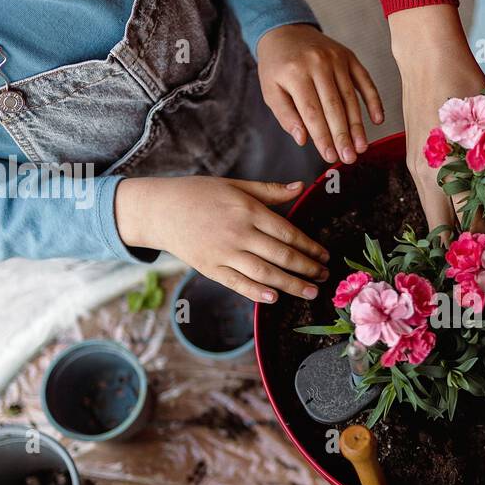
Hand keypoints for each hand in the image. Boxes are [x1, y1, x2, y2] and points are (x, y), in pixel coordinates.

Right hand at [114, 176, 328, 301]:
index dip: (309, 246)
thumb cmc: (199, 193)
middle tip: (324, 277)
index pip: (287, 232)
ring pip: (264, 272)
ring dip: (291, 285)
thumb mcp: (236, 185)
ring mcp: (224, 253)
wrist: (159, 209)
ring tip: (311, 292)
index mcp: (248, 210)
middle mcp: (238, 233)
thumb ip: (270, 191)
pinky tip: (275, 298)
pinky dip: (257, 292)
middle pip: (281, 255)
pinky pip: (238, 283)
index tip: (325, 256)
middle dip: (307, 268)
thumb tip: (301, 187)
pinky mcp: (210, 268)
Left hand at [256, 24, 384, 165]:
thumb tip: (303, 139)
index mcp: (295, 73)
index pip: (312, 112)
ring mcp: (336, 59)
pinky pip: (365, 80)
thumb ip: (285, 115)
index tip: (329, 157)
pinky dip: (373, 100)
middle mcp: (318, 64)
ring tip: (361, 147)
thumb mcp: (270, 89)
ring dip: (358, 125)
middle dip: (342, 135)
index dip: (322, 137)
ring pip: (350, 97)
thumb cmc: (277, 65)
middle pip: (334, 107)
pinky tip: (377, 120)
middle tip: (349, 158)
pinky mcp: (349, 57)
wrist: (285, 30)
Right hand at [389, 5, 484, 231]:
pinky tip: (464, 208)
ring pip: (433, 213)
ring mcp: (417, 168)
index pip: (470, 219)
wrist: (425, 56)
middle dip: (463, 247)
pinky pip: (429, 194)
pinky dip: (446, 207)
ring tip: (477, 241)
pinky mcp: (414, 159)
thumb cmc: (464, 82)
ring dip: (453, 228)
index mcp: (447, 168)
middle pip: (442, 228)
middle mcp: (428, 175)